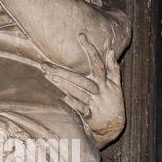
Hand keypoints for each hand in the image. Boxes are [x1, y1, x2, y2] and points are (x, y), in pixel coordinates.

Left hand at [42, 32, 124, 147]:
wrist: (114, 127)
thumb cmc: (113, 101)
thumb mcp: (116, 85)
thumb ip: (113, 67)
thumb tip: (109, 50)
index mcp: (106, 82)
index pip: (97, 63)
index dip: (90, 49)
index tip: (81, 35)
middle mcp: (100, 91)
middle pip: (82, 80)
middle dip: (64, 72)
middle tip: (45, 65)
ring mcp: (96, 104)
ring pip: (80, 93)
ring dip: (65, 85)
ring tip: (49, 77)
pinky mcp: (91, 116)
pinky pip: (82, 109)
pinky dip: (74, 103)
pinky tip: (64, 97)